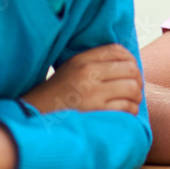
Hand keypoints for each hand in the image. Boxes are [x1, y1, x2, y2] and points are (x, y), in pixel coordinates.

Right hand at [22, 44, 142, 114]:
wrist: (32, 117)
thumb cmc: (56, 94)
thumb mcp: (71, 69)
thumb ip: (96, 62)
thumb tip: (129, 63)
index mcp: (82, 60)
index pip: (118, 51)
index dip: (130, 60)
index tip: (130, 71)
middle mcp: (88, 73)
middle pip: (131, 70)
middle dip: (137, 80)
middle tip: (134, 89)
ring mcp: (92, 93)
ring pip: (132, 89)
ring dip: (136, 97)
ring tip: (130, 101)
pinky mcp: (96, 112)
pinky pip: (126, 108)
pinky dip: (130, 111)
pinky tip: (123, 113)